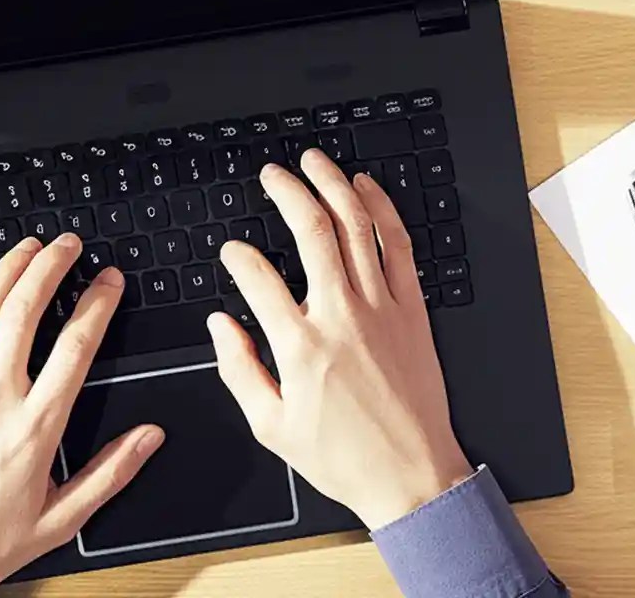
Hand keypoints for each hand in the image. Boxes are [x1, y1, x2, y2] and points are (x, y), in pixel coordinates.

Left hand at [0, 235, 162, 597]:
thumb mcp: (58, 522)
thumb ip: (109, 475)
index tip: (109, 281)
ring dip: (6, 273)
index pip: (74, 347)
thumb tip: (149, 438)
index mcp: (34, 428)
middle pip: (23, 314)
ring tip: (29, 248)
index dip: (96, 304)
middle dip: (50, 269)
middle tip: (68, 244)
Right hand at [211, 151, 471, 528]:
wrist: (410, 473)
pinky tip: (367, 190)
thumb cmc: (344, 456)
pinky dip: (383, 211)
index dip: (238, 256)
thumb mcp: (271, 426)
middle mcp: (341, 317)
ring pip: (358, 227)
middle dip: (286, 191)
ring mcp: (382, 308)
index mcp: (300, 347)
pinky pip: (399, 246)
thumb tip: (221, 325)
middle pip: (312, 231)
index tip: (232, 251)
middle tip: (273, 174)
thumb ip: (239, 369)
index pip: (257, 278)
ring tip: (315, 163)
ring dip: (334, 186)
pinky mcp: (413, 310)